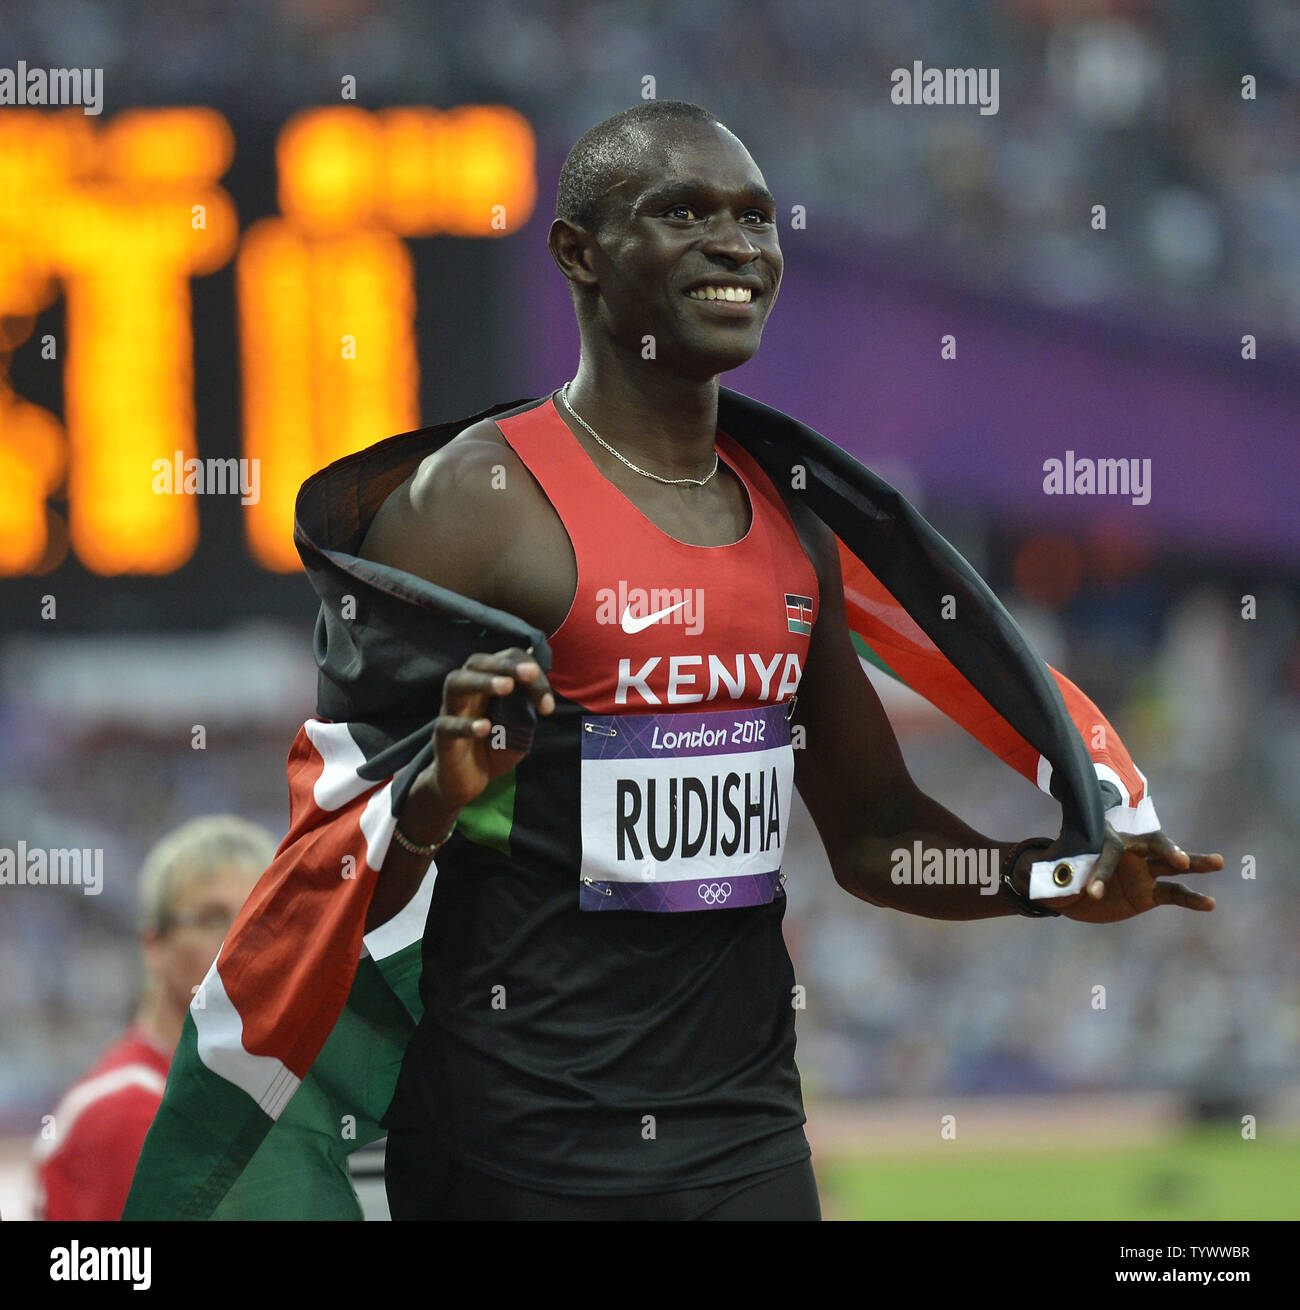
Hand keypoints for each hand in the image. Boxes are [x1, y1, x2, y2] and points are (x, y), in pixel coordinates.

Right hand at [406, 647, 555, 824]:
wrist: (468, 782)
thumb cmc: (495, 747)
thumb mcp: (519, 728)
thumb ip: (527, 711)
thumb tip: (539, 699)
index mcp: (488, 683)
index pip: (506, 661)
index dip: (530, 674)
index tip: (547, 704)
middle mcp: (467, 691)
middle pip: (477, 662)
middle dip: (505, 664)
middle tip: (530, 673)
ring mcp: (451, 711)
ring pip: (456, 683)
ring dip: (482, 681)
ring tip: (506, 687)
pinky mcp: (441, 738)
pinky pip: (446, 725)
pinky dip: (465, 725)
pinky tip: (484, 727)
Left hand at [1020, 824, 1221, 923]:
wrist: (1066, 889)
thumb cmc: (1056, 871)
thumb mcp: (1047, 867)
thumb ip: (1045, 867)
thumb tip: (1027, 867)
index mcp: (1102, 841)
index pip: (1105, 853)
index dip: (1099, 873)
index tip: (1092, 892)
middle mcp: (1128, 852)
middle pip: (1151, 845)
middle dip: (1167, 850)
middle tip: (1182, 859)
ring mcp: (1142, 872)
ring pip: (1172, 865)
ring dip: (1194, 863)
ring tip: (1218, 862)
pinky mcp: (1149, 894)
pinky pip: (1174, 894)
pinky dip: (1192, 899)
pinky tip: (1210, 904)